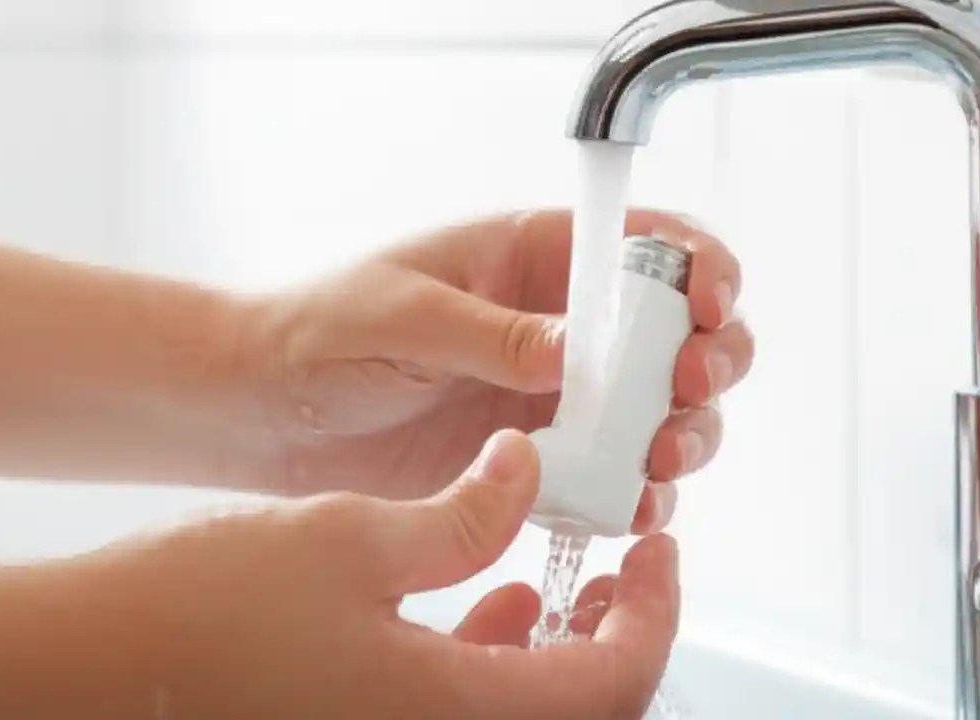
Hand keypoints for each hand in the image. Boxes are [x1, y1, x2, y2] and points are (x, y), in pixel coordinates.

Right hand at [91, 430, 678, 718]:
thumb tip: (527, 470)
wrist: (89, 664)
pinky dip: (498, 659)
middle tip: (626, 560)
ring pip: (526, 709)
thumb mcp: (356, 535)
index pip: (613, 683)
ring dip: (562, 645)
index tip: (658, 547)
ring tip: (561, 568)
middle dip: (617, 632)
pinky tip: (487, 596)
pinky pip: (468, 708)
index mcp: (453, 712)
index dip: (655, 612)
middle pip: (583, 708)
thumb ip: (465, 511)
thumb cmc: (205, 606)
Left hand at [248, 209, 753, 532]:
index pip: (648, 244)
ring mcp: (559, 398)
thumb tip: (578, 350)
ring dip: (687, 433)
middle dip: (710, 359)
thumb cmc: (322, 333)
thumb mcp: (404, 313)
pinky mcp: (543, 461)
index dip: (700, 266)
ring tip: (658, 459)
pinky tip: (626, 502)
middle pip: (681, 333)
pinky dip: (638, 492)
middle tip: (688, 390)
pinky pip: (617, 475)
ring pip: (666, 410)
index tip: (710, 304)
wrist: (269, 416)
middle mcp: (563, 327)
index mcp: (535, 257)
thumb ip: (494, 333)